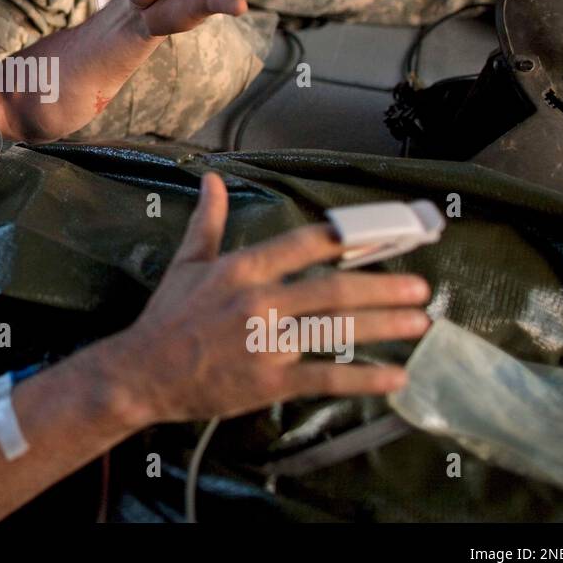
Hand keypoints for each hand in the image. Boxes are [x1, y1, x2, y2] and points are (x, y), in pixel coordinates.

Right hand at [107, 173, 431, 424]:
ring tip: (420, 323)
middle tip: (420, 287)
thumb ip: (207, 222)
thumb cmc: (166, 319)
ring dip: (384, 326)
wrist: (141, 374)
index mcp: (241, 269)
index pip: (304, 244)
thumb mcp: (186, 264)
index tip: (383, 235)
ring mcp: (265, 344)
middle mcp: (258, 302)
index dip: (347, 237)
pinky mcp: (269, 382)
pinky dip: (364, 379)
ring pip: (336, 331)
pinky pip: (326, 379)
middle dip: (382, 287)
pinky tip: (395, 377)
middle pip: (333, 289)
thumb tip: (212, 179)